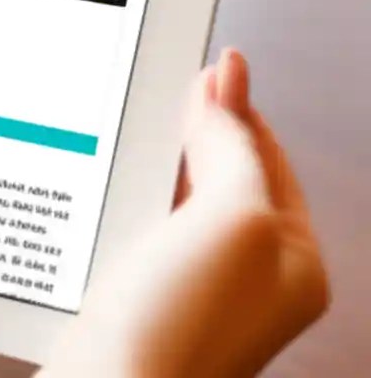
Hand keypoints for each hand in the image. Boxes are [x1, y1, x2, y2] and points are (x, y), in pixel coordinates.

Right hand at [40, 49, 329, 377]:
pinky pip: (137, 233)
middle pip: (221, 179)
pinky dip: (124, 201)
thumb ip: (232, 149)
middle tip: (165, 93)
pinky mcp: (138, 301)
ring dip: (153, 166)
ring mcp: (190, 292)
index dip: (238, 108)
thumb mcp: (230, 217)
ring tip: (132, 131)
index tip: (209, 68)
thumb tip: (225, 86)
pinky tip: (104, 186)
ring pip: (174, 203)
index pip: (270, 160)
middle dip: (192, 134)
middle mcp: (246, 279)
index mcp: (291, 260)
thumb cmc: (177, 328)